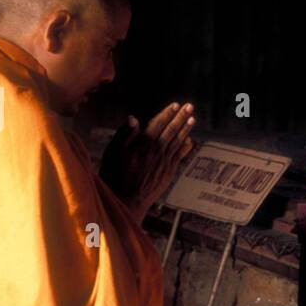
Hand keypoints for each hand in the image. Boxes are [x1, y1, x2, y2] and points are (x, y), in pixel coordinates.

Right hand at [100, 102, 195, 222]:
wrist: (127, 200)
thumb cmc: (115, 175)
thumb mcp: (113, 152)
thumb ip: (124, 134)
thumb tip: (133, 118)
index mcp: (143, 143)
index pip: (158, 123)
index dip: (167, 113)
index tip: (176, 105)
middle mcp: (157, 150)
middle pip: (171, 130)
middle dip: (181, 117)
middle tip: (190, 107)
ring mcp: (165, 161)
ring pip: (178, 141)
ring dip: (186, 129)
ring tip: (192, 119)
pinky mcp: (168, 172)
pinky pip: (179, 156)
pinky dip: (185, 147)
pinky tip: (190, 141)